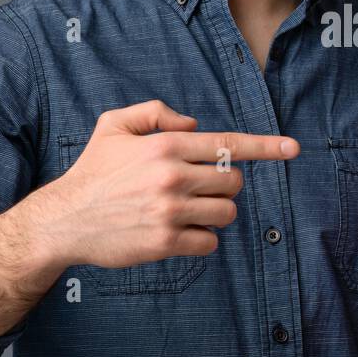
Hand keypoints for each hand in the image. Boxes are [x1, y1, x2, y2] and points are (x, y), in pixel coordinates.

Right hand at [39, 99, 299, 267]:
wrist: (64, 220)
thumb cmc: (93, 171)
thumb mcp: (113, 125)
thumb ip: (155, 113)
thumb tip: (193, 125)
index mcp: (165, 145)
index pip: (227, 143)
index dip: (266, 146)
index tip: (293, 148)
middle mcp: (172, 176)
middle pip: (233, 181)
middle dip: (223, 184)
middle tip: (196, 187)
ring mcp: (170, 211)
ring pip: (226, 212)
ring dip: (214, 212)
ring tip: (185, 210)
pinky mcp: (166, 243)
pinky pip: (209, 242)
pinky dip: (201, 239)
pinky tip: (177, 232)